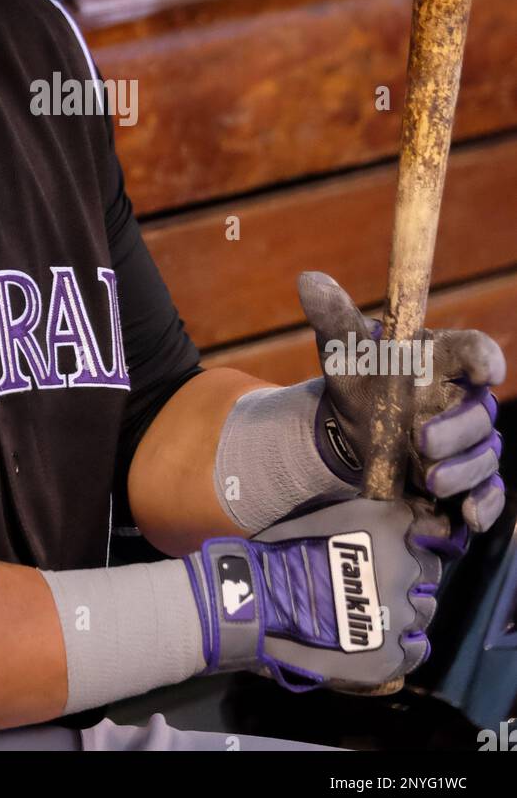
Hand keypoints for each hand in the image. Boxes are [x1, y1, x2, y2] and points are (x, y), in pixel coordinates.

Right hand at [184, 497, 447, 689]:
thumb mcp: (326, 514)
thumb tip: (395, 517)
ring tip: (373, 610)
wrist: (258, 601)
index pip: (430, 526)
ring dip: (404, 606)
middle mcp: (404, 567)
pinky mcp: (391, 653)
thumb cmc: (281, 550)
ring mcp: (400, 612)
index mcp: (388, 525)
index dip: (418, 536)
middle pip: (428, 570)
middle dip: (409, 573)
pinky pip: (416, 648)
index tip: (407, 542)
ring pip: (423, 608)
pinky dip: (404, 642)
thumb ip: (365, 517)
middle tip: (379, 580)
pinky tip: (381, 637)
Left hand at [298, 271, 505, 532]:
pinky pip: (488, 495)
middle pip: (480, 413)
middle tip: (420, 440)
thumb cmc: (361, 380)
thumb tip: (308, 280)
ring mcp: (469, 442)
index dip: (483, 358)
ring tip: (427, 478)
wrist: (356, 428)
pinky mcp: (466, 479)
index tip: (485, 371)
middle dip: (456, 430)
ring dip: (462, 471)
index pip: (473, 351)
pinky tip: (462, 517)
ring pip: (485, 457)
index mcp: (442, 359)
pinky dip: (480, 507)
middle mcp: (463, 400)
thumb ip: (333, 318)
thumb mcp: (343, 351)